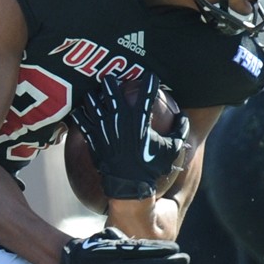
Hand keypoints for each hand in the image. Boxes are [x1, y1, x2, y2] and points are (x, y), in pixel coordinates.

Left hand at [71, 73, 189, 199]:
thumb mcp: (173, 149)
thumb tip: (184, 117)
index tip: (151, 76)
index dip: (150, 81)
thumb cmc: (152, 168)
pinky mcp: (92, 138)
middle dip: (110, 81)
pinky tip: (79, 112)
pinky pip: (81, 121)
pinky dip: (79, 116)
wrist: (129, 187)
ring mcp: (103, 127)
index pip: (146, 93)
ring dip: (92, 96)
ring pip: (92, 102)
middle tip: (110, 79)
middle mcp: (119, 119)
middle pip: (110, 90)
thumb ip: (180, 131)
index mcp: (139, 119)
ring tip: (93, 94)